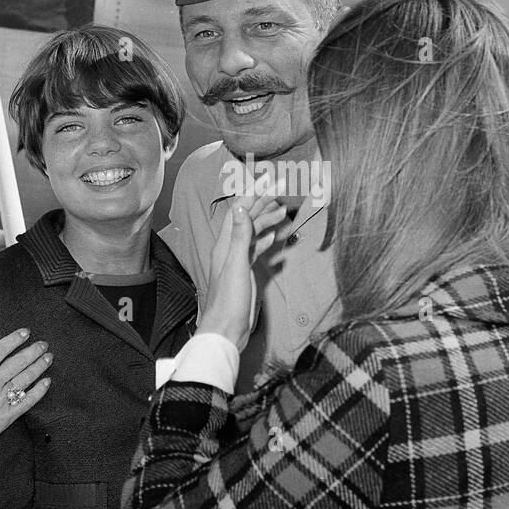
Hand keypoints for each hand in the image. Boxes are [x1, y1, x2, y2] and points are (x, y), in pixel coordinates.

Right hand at [0, 329, 51, 467]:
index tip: (25, 333)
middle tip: (43, 344)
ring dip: (39, 366)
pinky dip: (39, 391)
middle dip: (33, 351)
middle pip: (17, 362)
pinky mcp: (6, 417)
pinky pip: (27, 401)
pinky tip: (47, 382)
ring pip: (25, 379)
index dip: (14, 339)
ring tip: (48, 357)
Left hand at [197, 195, 286, 350]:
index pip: (240, 210)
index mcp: (225, 244)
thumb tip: (243, 205)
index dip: (254, 193)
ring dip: (267, 220)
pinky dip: (266, 240)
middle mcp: (230, 249)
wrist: (226, 330)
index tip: (270, 178)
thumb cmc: (229, 301)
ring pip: (254, 234)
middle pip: (247, 219)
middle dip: (263, 202)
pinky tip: (276, 237)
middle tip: (282, 189)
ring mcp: (238, 261)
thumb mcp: (236, 265)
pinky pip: (257, 250)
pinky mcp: (245, 273)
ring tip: (283, 210)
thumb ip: (240, 236)